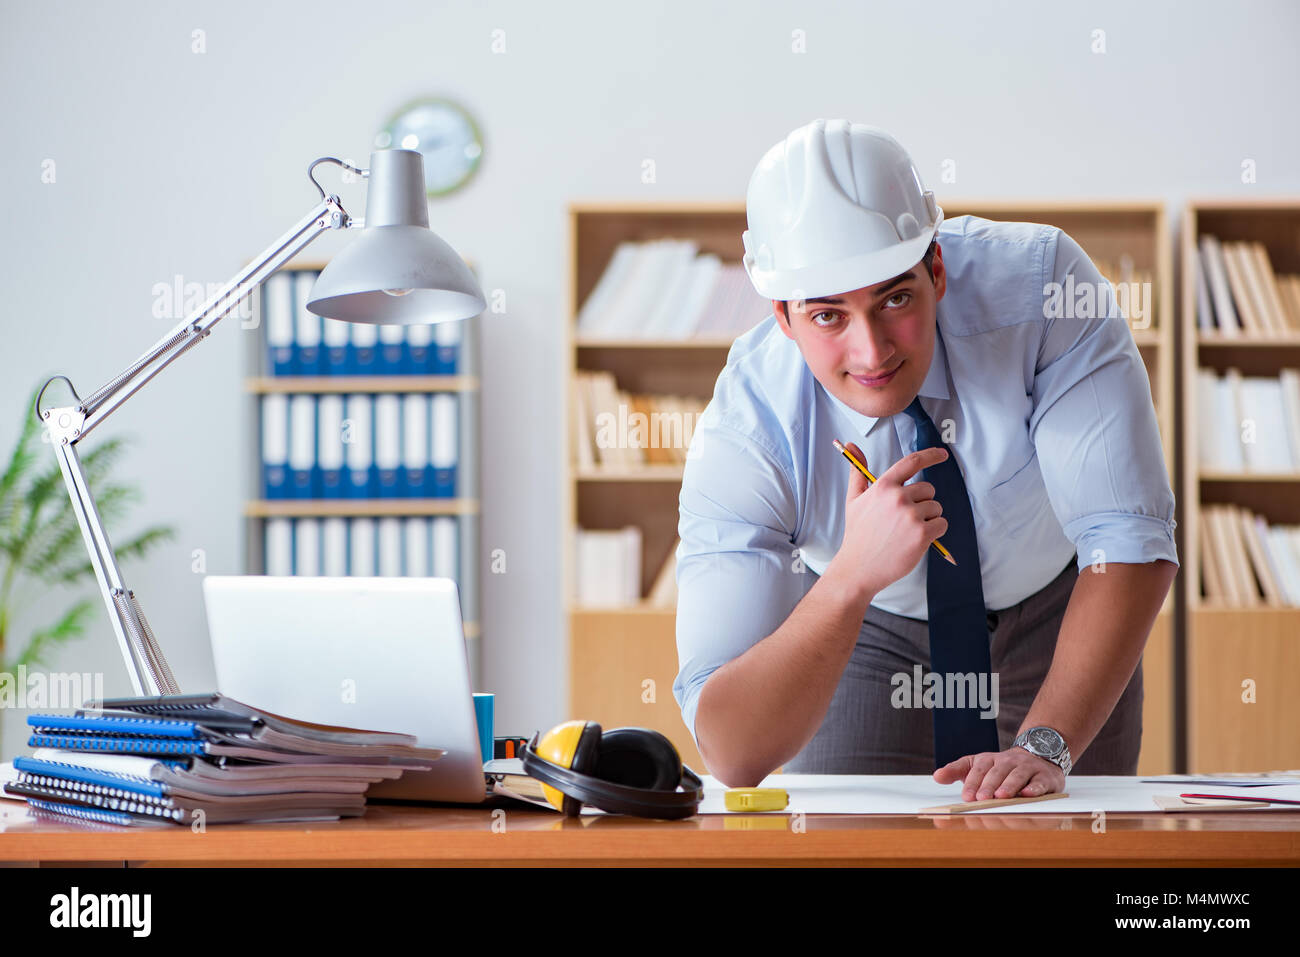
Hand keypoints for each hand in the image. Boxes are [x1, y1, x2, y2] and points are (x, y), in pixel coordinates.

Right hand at [827, 443, 949, 600]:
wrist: (859, 568)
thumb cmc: (858, 534)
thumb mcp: (854, 500)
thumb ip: (858, 471)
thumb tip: (851, 446)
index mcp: (883, 486)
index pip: (912, 462)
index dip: (931, 455)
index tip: (942, 454)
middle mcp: (898, 497)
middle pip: (929, 489)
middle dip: (922, 502)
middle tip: (904, 520)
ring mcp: (911, 516)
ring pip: (936, 508)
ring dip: (928, 519)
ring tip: (907, 532)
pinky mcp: (922, 534)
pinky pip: (942, 524)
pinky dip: (935, 532)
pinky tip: (916, 540)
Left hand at [933, 747, 1065, 801]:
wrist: (1036, 757)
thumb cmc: (1001, 768)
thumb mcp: (977, 766)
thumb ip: (957, 771)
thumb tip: (936, 776)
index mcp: (989, 760)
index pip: (979, 769)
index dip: (972, 782)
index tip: (966, 796)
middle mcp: (1008, 762)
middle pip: (997, 773)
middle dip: (988, 786)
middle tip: (981, 799)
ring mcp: (1027, 768)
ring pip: (1017, 776)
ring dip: (1009, 787)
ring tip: (1001, 797)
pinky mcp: (1045, 777)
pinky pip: (1039, 782)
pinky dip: (1034, 788)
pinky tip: (1027, 794)